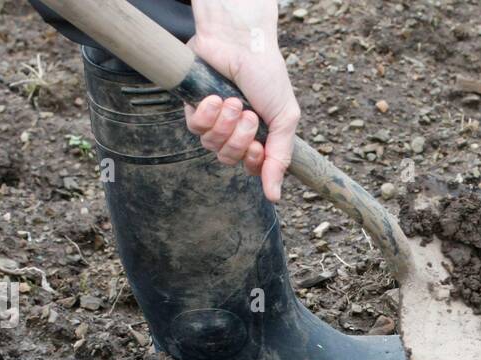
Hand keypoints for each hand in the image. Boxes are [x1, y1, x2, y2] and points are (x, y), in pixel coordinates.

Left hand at [186, 1, 299, 201]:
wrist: (241, 43)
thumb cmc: (266, 76)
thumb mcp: (284, 119)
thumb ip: (280, 158)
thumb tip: (275, 196)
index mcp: (257, 135)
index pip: (250, 167)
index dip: (251, 163)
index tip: (258, 147)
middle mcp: (234, 131)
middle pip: (228, 159)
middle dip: (238, 139)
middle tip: (247, 114)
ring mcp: (214, 120)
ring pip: (211, 145)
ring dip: (224, 124)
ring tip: (232, 101)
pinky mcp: (195, 108)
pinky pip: (195, 128)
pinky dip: (207, 114)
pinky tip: (215, 97)